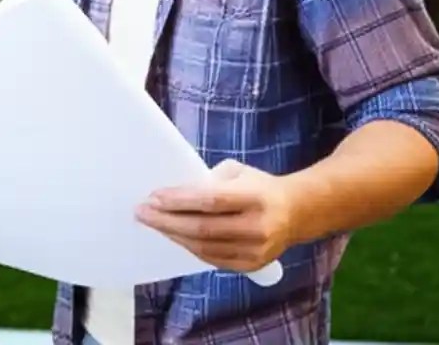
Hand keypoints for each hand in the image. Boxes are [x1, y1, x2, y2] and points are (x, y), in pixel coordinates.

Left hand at [135, 159, 298, 273]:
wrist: (296, 213)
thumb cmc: (260, 187)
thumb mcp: (238, 172)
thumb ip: (209, 182)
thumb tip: (173, 194)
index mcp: (256, 197)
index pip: (210, 201)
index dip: (179, 200)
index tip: (154, 196)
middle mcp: (257, 227)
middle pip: (203, 228)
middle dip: (167, 220)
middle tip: (142, 212)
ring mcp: (255, 251)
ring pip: (204, 247)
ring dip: (174, 235)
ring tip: (153, 223)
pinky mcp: (251, 265)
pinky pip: (212, 259)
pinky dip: (189, 247)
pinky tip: (175, 235)